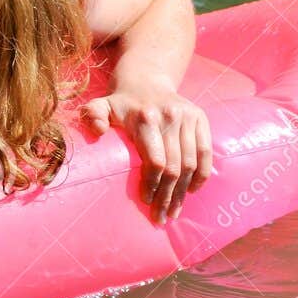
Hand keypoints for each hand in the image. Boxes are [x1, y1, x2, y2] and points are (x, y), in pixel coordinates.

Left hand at [81, 87, 213, 222]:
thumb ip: (92, 115)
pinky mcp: (200, 118)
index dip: (152, 184)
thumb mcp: (99, 105)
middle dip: (168, 196)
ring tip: (175, 211)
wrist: (146, 80)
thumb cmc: (119, 103)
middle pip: (175, 167)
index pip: (155, 160)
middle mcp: (170, 117)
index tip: (145, 201)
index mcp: (145, 118)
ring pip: (192, 164)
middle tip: (161, 217)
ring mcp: (188, 117)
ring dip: (184, 191)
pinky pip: (206, 153)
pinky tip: (192, 191)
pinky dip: (201, 175)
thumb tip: (97, 130)